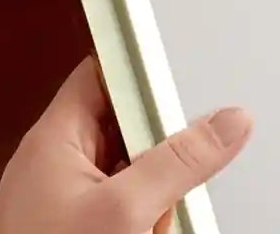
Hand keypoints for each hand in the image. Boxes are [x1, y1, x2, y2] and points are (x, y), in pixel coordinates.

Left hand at [0, 57, 251, 233]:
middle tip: (176, 170)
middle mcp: (56, 166)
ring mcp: (67, 202)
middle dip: (162, 146)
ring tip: (154, 221)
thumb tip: (228, 121)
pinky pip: (127, 206)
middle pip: (126, 124)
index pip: (101, 73)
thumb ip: (181, 160)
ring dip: (157, 192)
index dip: (142, 65)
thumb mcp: (126, 210)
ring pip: (133, 171)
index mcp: (52, 142)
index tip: (181, 64)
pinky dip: (146, 218)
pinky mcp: (80, 230)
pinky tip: (151, 233)